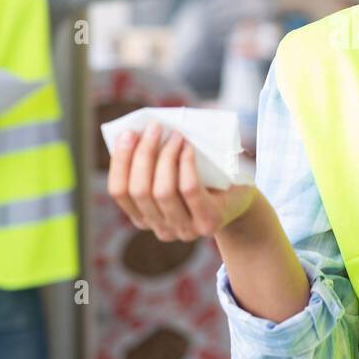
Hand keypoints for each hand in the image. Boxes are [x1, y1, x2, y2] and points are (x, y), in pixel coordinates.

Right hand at [107, 122, 255, 240]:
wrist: (238, 200)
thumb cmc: (202, 180)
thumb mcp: (174, 173)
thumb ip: (154, 161)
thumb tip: (140, 132)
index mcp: (143, 217)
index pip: (119, 192)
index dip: (120, 161)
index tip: (128, 134)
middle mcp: (161, 229)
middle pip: (139, 190)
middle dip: (143, 154)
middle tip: (154, 127)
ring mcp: (184, 230)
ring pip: (162, 191)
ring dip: (166, 156)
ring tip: (176, 134)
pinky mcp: (207, 223)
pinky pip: (188, 190)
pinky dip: (185, 164)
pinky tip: (188, 148)